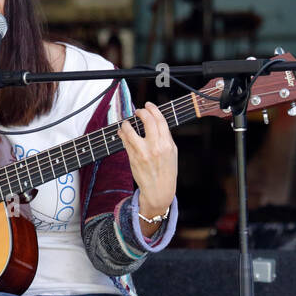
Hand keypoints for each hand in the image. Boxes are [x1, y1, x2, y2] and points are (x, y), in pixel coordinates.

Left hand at [117, 101, 176, 217]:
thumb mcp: (172, 152)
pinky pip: (125, 141)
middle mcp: (155, 147)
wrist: (159, 190)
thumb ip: (166, 137)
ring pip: (130, 130)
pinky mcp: (133, 158)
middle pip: (147, 120)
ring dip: (127, 123)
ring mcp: (142, 153)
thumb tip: (156, 122)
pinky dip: (122, 134)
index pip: (160, 120)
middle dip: (141, 112)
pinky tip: (122, 132)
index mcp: (167, 144)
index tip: (148, 105)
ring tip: (127, 123)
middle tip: (138, 111)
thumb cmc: (166, 171)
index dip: (153, 109)